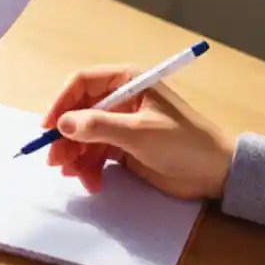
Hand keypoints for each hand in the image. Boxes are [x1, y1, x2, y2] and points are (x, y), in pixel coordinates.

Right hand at [42, 65, 234, 198]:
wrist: (215, 172)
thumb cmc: (184, 143)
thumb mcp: (140, 133)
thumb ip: (100, 127)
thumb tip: (63, 124)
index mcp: (128, 82)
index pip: (82, 83)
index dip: (61, 103)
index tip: (48, 127)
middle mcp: (122, 99)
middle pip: (79, 112)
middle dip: (66, 137)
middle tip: (56, 162)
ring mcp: (122, 125)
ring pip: (84, 137)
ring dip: (75, 156)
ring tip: (75, 176)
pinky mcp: (125, 148)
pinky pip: (96, 154)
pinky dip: (89, 168)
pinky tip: (92, 182)